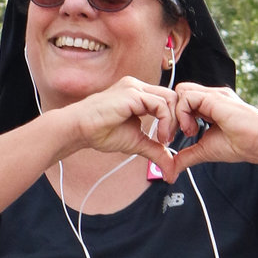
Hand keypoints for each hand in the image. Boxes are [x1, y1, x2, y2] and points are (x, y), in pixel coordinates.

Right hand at [61, 76, 180, 167]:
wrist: (80, 129)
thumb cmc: (101, 132)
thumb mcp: (137, 143)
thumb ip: (155, 151)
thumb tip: (170, 170)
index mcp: (139, 94)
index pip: (167, 100)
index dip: (174, 119)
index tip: (167, 140)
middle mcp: (138, 87)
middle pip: (173, 97)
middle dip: (178, 120)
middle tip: (169, 140)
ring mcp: (135, 88)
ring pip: (169, 99)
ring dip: (172, 122)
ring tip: (163, 140)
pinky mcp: (132, 94)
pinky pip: (160, 104)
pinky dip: (165, 122)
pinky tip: (158, 137)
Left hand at [160, 84, 257, 177]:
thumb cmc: (239, 145)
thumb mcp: (205, 151)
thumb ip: (186, 157)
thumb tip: (171, 170)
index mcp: (208, 106)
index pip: (183, 101)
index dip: (176, 117)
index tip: (177, 136)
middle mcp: (210, 97)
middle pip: (180, 92)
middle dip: (172, 113)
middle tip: (178, 134)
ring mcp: (212, 95)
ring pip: (181, 91)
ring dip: (178, 114)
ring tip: (189, 132)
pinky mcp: (214, 97)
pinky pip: (187, 97)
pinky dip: (183, 114)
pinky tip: (193, 129)